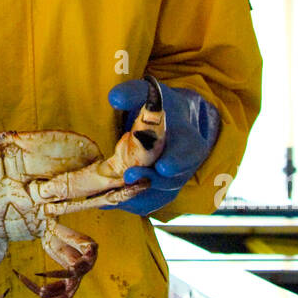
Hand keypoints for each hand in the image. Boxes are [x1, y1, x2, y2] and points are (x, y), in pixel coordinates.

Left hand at [104, 78, 220, 214]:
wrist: (173, 124)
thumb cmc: (162, 108)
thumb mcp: (152, 94)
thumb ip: (134, 93)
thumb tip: (115, 98)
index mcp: (189, 141)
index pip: (187, 154)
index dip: (176, 161)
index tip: (162, 166)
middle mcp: (184, 166)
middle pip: (172, 180)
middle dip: (151, 180)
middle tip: (128, 176)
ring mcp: (172, 182)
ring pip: (158, 196)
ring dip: (136, 195)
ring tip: (113, 192)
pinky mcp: (159, 193)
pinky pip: (147, 204)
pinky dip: (129, 203)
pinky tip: (108, 200)